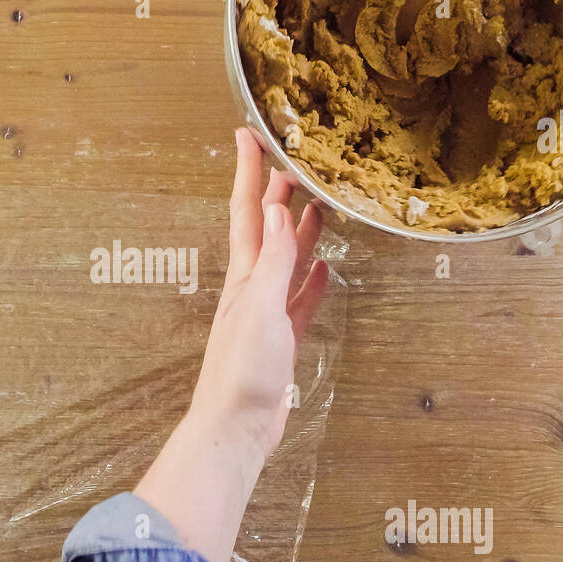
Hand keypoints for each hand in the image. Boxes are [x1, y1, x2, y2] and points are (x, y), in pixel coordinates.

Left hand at [134, 128, 329, 561]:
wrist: (237, 428)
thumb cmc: (243, 373)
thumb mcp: (260, 309)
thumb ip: (273, 261)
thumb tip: (276, 208)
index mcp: (245, 277)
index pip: (246, 212)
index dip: (249, 172)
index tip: (248, 133)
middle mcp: (252, 288)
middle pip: (266, 228)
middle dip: (275, 191)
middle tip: (292, 159)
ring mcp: (266, 313)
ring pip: (286, 260)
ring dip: (298, 230)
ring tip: (317, 204)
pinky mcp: (280, 339)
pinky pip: (299, 299)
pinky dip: (310, 280)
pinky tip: (325, 270)